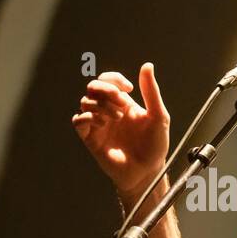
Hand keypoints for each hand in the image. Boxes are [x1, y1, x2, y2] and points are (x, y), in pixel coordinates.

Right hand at [72, 62, 170, 195]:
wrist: (147, 171)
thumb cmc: (154, 146)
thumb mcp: (158, 116)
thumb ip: (151, 91)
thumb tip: (147, 65)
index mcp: (123, 102)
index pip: (109, 80)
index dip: (115, 79)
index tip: (129, 89)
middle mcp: (108, 110)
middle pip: (93, 86)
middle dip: (106, 90)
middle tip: (122, 103)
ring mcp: (98, 123)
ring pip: (85, 101)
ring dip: (101, 105)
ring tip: (117, 118)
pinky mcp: (90, 138)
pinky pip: (78, 120)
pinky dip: (88, 117)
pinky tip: (102, 124)